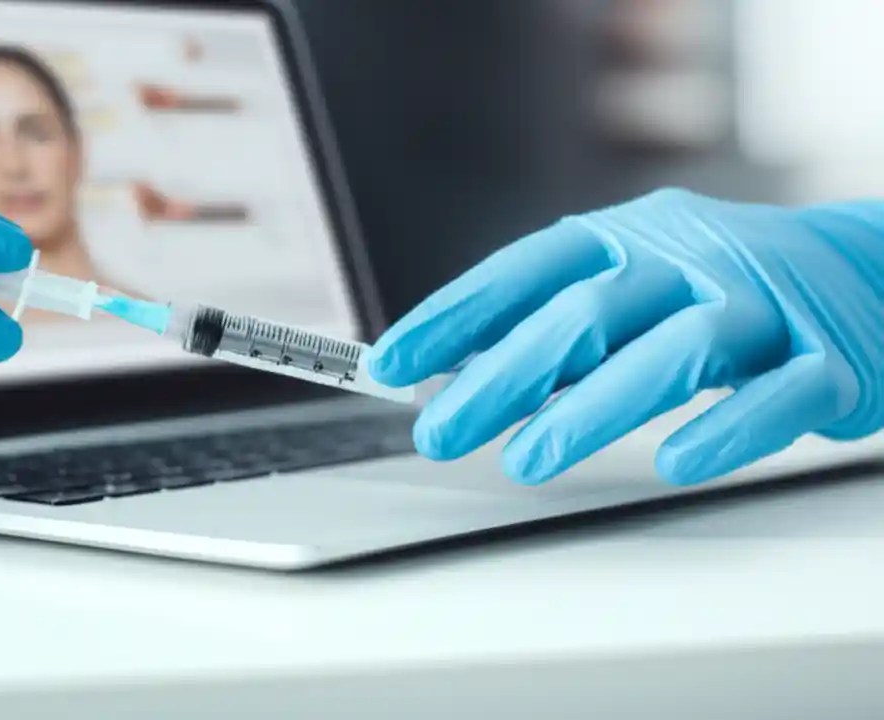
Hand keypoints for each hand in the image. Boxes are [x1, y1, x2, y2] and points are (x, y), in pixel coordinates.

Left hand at [369, 189, 883, 485]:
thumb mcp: (637, 280)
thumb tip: (459, 371)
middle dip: (503, 375)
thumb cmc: (726, 285)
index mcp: (631, 235)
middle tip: (442, 430)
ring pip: (674, 352)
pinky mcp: (828, 360)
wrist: (870, 269)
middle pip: (586, 311)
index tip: (392, 363)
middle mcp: (690, 259)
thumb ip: (561, 321)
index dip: (455, 315)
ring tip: (529, 458)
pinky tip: (676, 463)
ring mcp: (761, 306)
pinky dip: (725, 429)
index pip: (524, 269)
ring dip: (593, 407)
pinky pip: (776, 396)